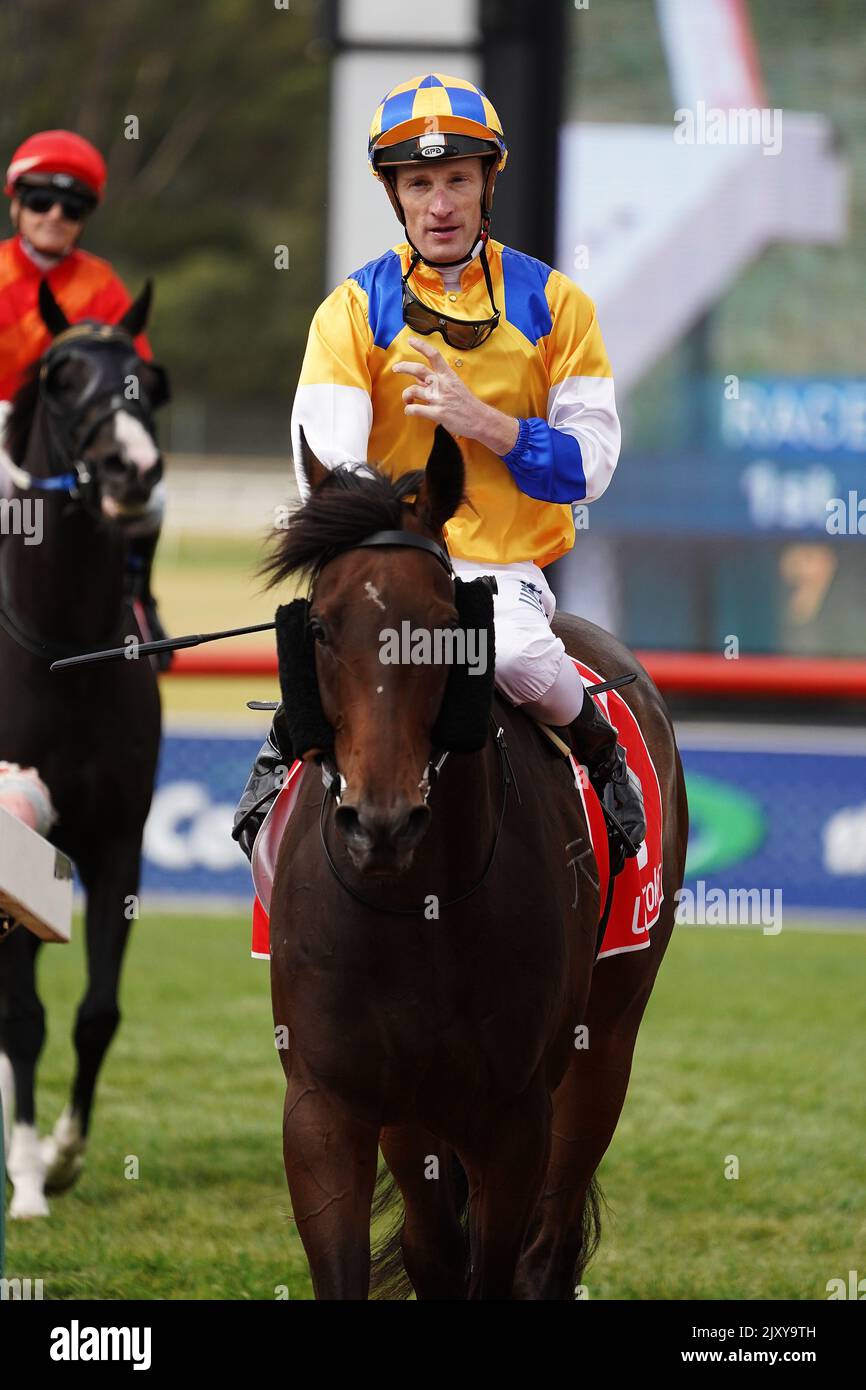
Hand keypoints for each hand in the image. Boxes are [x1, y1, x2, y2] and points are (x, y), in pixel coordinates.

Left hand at [392, 337, 518, 454]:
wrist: (479, 419)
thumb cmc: (466, 403)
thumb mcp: (454, 385)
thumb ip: (436, 381)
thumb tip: (419, 378)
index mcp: (448, 375)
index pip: (433, 355)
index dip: (421, 346)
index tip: (411, 340)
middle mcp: (442, 384)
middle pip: (418, 370)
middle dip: (403, 367)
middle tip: (396, 367)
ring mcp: (438, 398)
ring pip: (412, 391)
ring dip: (406, 396)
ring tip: (407, 400)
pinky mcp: (437, 413)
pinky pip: (415, 409)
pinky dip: (409, 410)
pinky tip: (410, 410)